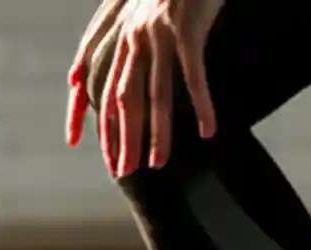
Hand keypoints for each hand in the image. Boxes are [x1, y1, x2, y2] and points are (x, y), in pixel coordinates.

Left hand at [66, 0, 223, 177]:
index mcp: (123, 35)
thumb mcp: (147, 10)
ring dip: (157, 133)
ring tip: (158, 164)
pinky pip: (193, 76)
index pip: (103, 89)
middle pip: (123, 99)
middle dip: (122, 139)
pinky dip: (202, 105)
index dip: (101, 126)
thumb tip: (122, 72)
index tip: (106, 156)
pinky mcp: (186, 27)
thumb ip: (134, 38)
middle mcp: (134, 36)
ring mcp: (159, 33)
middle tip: (124, 172)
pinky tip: (209, 130)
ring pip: (155, 94)